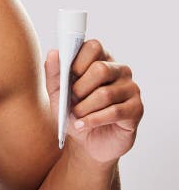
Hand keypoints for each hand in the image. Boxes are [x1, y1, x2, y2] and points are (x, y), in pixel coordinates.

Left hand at [44, 40, 143, 163]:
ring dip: (84, 108)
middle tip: (72, 99)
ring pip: (105, 93)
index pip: (93, 46)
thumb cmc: (73, 112)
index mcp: (100, 59)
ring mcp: (131, 89)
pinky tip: (82, 125)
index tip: (69, 74)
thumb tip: (53, 52)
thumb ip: (54, 73)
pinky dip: (93, 120)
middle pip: (101, 69)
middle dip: (80, 88)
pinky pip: (114, 112)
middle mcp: (119, 70)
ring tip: (76, 116)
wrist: (86, 142)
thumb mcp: (57, 93)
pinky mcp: (136, 109)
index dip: (78, 60)